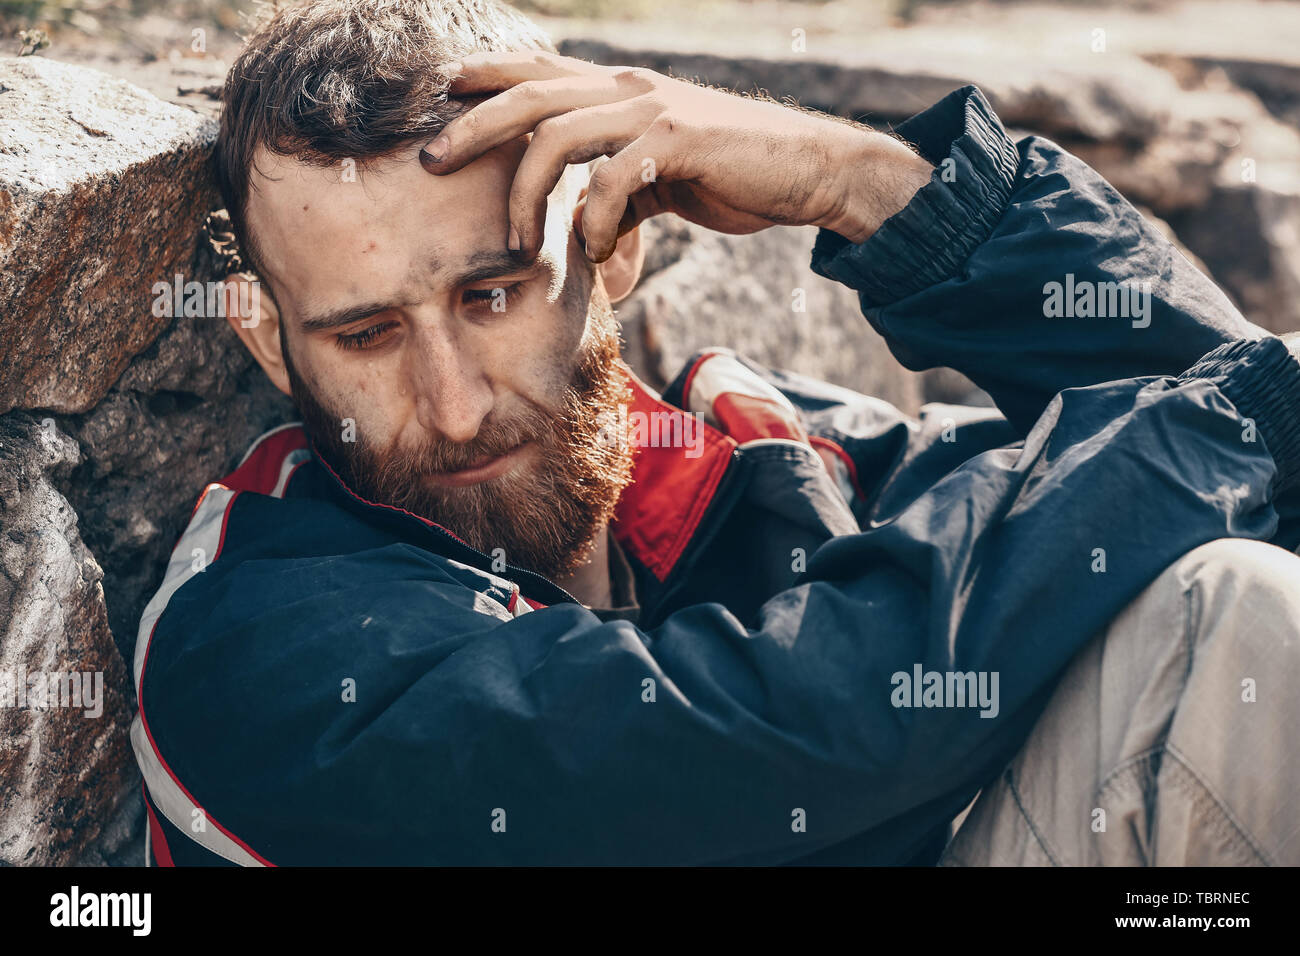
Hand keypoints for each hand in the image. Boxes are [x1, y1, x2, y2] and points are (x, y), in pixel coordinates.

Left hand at [420, 52, 933, 260]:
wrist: (808, 169)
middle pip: (527, 94)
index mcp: (619, 90)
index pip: (536, 74)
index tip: (434, 100)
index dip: (483, 79)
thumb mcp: (660, 177)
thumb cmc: (732, 174)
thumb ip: (616, 187)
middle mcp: (627, 87)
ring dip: (527, 194)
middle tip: (429, 162)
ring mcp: (651, 109)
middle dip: (470, 126)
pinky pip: (612, 181)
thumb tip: (579, 224)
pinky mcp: (678, 140)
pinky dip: (595, 224)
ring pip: (558, 135)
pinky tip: (599, 255)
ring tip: (518, 244)